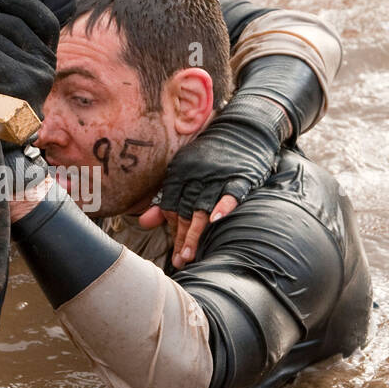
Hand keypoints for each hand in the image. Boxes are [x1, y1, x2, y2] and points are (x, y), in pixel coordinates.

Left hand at [142, 95, 287, 267]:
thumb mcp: (186, 170)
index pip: (171, 205)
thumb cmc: (212, 153)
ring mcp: (218, 175)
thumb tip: (144, 223)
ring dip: (196, 231)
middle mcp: (196, 174)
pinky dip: (224, 205)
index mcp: (180, 172)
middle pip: (185, 210)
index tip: (173, 251)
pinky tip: (217, 220)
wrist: (245, 126)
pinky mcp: (241, 175)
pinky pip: (231, 192)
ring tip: (190, 255)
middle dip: (181, 237)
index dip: (172, 229)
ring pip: (203, 206)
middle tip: (179, 261)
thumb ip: (166, 197)